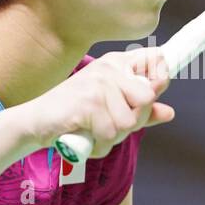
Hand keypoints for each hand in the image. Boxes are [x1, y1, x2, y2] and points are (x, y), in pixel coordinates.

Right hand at [14, 47, 174, 158]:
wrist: (35, 123)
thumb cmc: (73, 115)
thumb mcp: (110, 109)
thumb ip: (140, 110)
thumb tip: (169, 112)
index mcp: (116, 64)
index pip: (156, 60)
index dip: (161, 77)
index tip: (159, 86)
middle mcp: (109, 68)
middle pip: (148, 97)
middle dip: (135, 120)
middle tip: (112, 126)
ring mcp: (98, 83)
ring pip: (130, 121)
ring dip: (114, 137)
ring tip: (95, 131)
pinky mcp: (88, 102)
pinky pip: (111, 133)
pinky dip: (100, 144)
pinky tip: (86, 137)